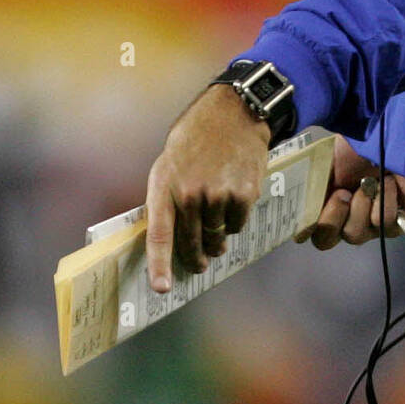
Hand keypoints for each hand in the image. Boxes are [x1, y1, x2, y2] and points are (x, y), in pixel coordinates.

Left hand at [145, 83, 271, 291]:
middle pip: (194, 243)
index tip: (162, 289)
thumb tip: (169, 240)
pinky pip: (239, 224)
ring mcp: (219, 195)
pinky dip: (237, 220)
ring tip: (218, 223)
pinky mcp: (244, 194)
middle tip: (201, 264)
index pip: (160, 235)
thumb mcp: (169, 165)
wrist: (232, 114)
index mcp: (165, 186)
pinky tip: (234, 201)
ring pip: (219, 235)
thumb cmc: (195, 141)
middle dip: (197, 258)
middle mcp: (191, 194)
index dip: (160, 265)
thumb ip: (166, 200)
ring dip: (219, 237)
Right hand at [294, 135, 404, 249]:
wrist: (393, 139)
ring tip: (370, 181)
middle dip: (333, 216)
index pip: (303, 231)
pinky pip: (385, 226)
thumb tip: (281, 172)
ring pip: (354, 235)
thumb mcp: (325, 155)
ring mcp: (367, 227)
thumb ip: (302, 171)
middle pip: (325, 240)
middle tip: (344, 193)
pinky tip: (389, 182)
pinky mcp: (394, 224)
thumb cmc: (358, 147)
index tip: (311, 208)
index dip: (303, 227)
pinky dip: (385, 201)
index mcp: (321, 204)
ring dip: (361, 205)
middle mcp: (342, 220)